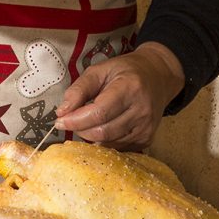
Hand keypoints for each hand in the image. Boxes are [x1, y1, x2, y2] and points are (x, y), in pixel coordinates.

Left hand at [54, 43, 184, 150]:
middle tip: (71, 121)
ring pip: (107, 142)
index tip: (60, 121)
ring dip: (90, 136)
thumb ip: (79, 89)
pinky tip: (102, 128)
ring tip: (88, 122)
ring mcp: (145, 127)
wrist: (158, 77)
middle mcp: (141, 110)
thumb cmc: (126, 72)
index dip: (76, 120)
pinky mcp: (146, 139)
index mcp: (130, 88)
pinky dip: (103, 140)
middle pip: (101, 132)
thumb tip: (62, 111)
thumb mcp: (100, 70)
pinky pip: (116, 148)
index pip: (98, 113)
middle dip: (80, 129)